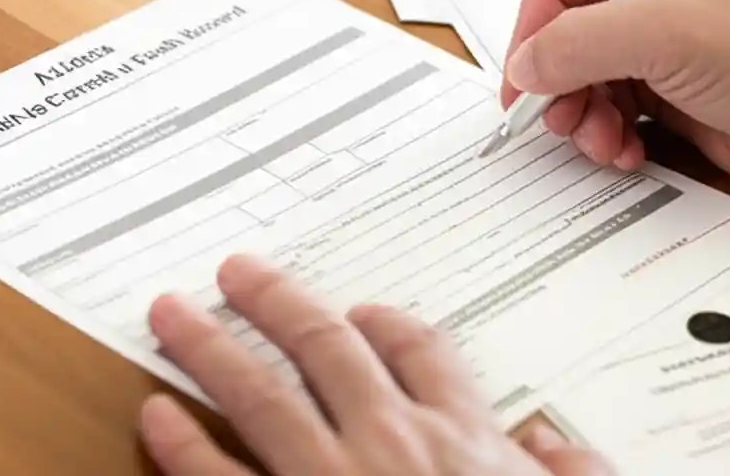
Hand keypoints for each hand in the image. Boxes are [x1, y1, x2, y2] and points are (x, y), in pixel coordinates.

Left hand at [137, 255, 610, 475]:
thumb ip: (572, 473)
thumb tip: (555, 445)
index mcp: (462, 437)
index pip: (419, 351)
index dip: (385, 324)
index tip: (361, 314)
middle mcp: (391, 442)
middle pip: (323, 347)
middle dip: (274, 302)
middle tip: (237, 274)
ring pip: (259, 394)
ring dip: (210, 348)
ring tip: (171, 316)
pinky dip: (182, 444)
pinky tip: (156, 416)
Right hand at [502, 0, 729, 203]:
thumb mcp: (673, 37)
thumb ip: (582, 44)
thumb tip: (522, 65)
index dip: (539, 3)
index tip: (529, 60)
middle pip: (565, 9)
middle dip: (556, 68)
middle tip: (550, 110)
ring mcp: (660, 24)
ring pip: (577, 60)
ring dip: (577, 106)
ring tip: (597, 137)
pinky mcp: (663, 74)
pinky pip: (601, 95)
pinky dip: (601, 126)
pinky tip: (622, 148)